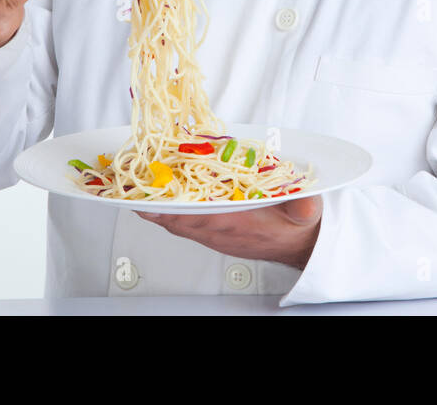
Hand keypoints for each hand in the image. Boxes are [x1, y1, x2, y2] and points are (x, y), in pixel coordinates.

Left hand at [136, 196, 322, 268]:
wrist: (300, 243)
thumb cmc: (297, 223)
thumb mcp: (306, 212)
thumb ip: (304, 208)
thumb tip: (306, 206)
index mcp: (239, 223)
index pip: (202, 219)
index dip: (176, 211)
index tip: (154, 203)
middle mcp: (221, 231)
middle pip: (180, 221)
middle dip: (155, 208)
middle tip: (130, 193)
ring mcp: (215, 234)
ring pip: (178, 224)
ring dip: (157, 211)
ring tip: (133, 196)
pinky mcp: (213, 233)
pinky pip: (183, 226)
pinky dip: (167, 215)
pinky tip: (156, 206)